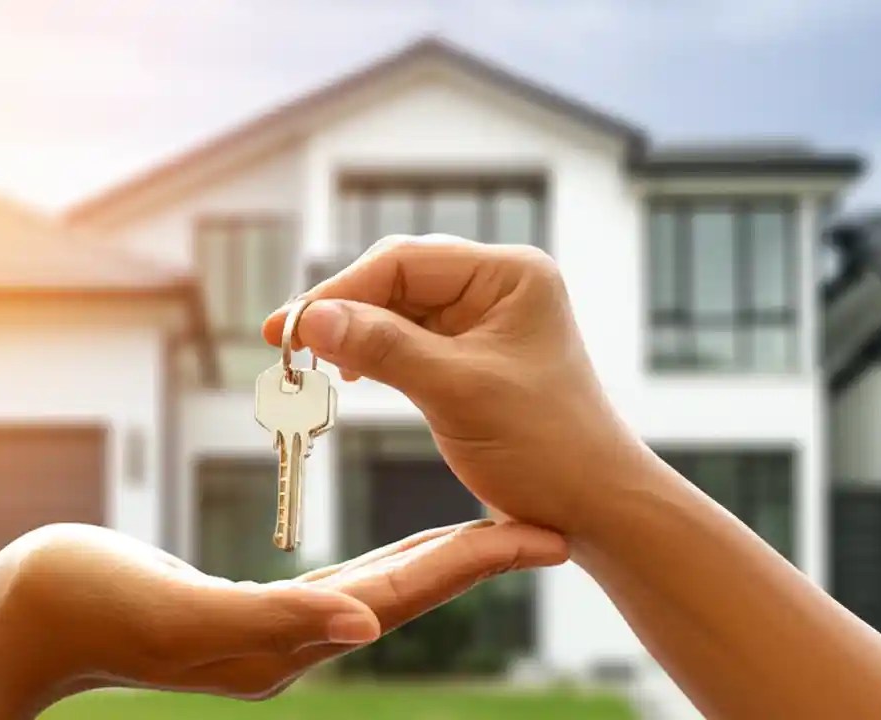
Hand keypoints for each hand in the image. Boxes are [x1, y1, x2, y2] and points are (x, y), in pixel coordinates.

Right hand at [0, 521, 566, 718]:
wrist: (24, 619)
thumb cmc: (86, 606)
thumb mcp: (176, 608)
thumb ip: (273, 615)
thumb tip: (367, 621)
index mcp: (284, 645)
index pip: (401, 597)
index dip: (472, 563)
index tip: (542, 535)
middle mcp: (289, 645)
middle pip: (405, 595)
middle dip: (477, 560)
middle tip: (548, 527)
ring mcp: (269, 631)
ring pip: (378, 588)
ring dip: (439, 561)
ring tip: (494, 531)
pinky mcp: (245, 610)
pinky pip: (336, 582)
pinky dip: (382, 560)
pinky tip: (400, 547)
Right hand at [264, 235, 650, 535]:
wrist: (592, 508)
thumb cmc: (546, 447)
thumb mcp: (457, 391)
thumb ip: (383, 348)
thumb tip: (309, 319)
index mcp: (509, 275)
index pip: (403, 262)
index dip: (340, 291)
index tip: (287, 326)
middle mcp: (497, 287)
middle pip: (396, 280)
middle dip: (343, 310)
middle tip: (288, 343)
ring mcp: (483, 321)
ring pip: (396, 311)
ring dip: (354, 333)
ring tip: (314, 363)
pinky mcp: (470, 355)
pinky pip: (407, 340)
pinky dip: (374, 354)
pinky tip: (349, 372)